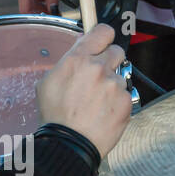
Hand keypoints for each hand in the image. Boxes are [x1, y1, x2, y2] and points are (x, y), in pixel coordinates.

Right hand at [36, 24, 131, 158]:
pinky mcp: (126, 101)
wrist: (68, 144)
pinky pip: (125, 95)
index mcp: (78, 59)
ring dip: (112, 86)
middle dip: (110, 61)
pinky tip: (104, 113)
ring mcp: (115, 84)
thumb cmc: (55, 117)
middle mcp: (99, 67)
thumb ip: (67, 63)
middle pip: (117, 51)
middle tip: (100, 76)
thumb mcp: (47, 82)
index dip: (103, 37)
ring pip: (120, 76)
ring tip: (98, 103)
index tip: (103, 43)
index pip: (103, 31)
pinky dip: (117, 103)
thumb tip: (79, 53)